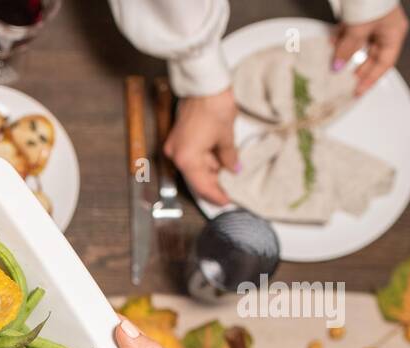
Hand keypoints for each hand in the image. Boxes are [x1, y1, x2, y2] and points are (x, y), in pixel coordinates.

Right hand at [164, 89, 237, 206]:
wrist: (203, 84)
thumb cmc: (214, 107)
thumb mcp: (226, 136)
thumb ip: (229, 157)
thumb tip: (233, 169)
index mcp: (187, 159)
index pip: (202, 185)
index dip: (215, 195)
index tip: (226, 202)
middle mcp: (177, 155)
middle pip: (195, 178)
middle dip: (213, 184)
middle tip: (229, 191)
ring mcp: (175, 146)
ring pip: (194, 167)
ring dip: (210, 170)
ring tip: (228, 171)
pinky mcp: (178, 138)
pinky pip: (191, 156)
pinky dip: (204, 160)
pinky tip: (218, 159)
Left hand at [332, 6, 408, 95]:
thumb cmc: (371, 0)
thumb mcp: (359, 28)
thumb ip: (348, 48)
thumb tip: (337, 65)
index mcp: (394, 32)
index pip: (384, 63)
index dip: (371, 79)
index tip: (358, 91)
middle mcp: (386, 28)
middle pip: (371, 55)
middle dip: (356, 68)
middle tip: (343, 82)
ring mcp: (373, 20)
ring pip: (359, 43)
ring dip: (346, 52)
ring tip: (333, 63)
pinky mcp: (361, 14)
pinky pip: (352, 31)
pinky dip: (342, 38)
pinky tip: (332, 42)